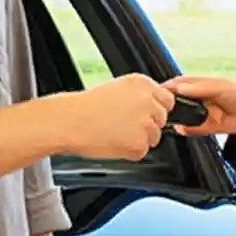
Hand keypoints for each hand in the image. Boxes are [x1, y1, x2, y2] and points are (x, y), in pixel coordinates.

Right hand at [56, 73, 174, 160]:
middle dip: (148, 124)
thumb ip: (140, 96)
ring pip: (154, 137)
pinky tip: (113, 142)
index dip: (154, 109)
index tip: (142, 114)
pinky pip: (141, 151)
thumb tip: (154, 106)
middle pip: (162, 119)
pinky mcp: (139, 143)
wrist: (69, 121)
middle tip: (124, 125)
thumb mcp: (117, 89)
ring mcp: (145, 123)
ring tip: (115, 133)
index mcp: (142, 84)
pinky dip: (129, 152)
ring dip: (139, 139)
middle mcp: (148, 101)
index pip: (167, 99)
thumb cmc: (85, 107)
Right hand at [160, 76, 235, 139]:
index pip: (177, 84)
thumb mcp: (220, 87)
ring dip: (174, 117)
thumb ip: (200, 88)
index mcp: (198, 85)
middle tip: (158, 106)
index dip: (166, 87)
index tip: (155, 90)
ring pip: (181, 116)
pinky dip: (184, 130)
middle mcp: (196, 99)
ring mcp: (199, 114)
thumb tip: (180, 88)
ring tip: (166, 117)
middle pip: (176, 101)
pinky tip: (180, 128)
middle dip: (167, 104)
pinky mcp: (204, 127)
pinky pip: (190, 130)